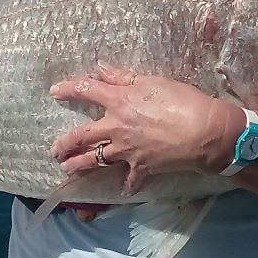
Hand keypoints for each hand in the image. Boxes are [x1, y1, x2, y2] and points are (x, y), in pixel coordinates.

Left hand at [48, 64, 241, 194]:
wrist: (204, 132)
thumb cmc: (181, 100)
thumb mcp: (152, 81)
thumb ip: (123, 77)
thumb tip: (100, 68)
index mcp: (118, 102)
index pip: (86, 91)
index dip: (68, 89)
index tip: (54, 91)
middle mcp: (116, 128)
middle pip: (82, 137)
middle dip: (65, 144)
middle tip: (54, 150)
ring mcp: (127, 151)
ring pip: (96, 160)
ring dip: (80, 166)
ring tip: (67, 170)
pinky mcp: (142, 167)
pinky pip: (131, 179)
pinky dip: (127, 185)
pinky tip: (123, 189)